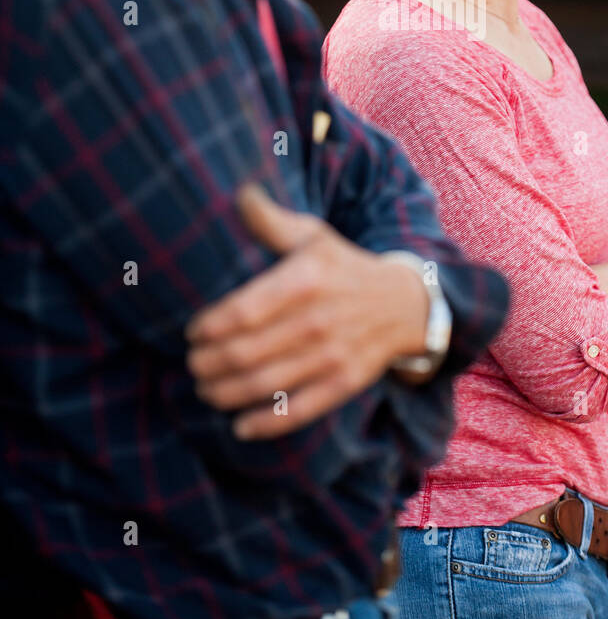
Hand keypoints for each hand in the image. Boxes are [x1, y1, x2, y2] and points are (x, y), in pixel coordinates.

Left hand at [185, 184, 428, 438]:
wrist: (404, 302)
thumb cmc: (344, 266)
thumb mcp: (313, 235)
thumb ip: (271, 221)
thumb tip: (239, 193)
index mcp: (305, 279)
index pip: (241, 311)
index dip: (208, 327)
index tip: (192, 332)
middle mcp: (318, 319)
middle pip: (245, 352)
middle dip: (207, 363)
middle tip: (192, 364)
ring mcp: (332, 355)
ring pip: (264, 384)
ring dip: (224, 393)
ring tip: (205, 390)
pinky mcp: (344, 383)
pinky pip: (298, 411)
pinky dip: (265, 422)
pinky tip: (240, 425)